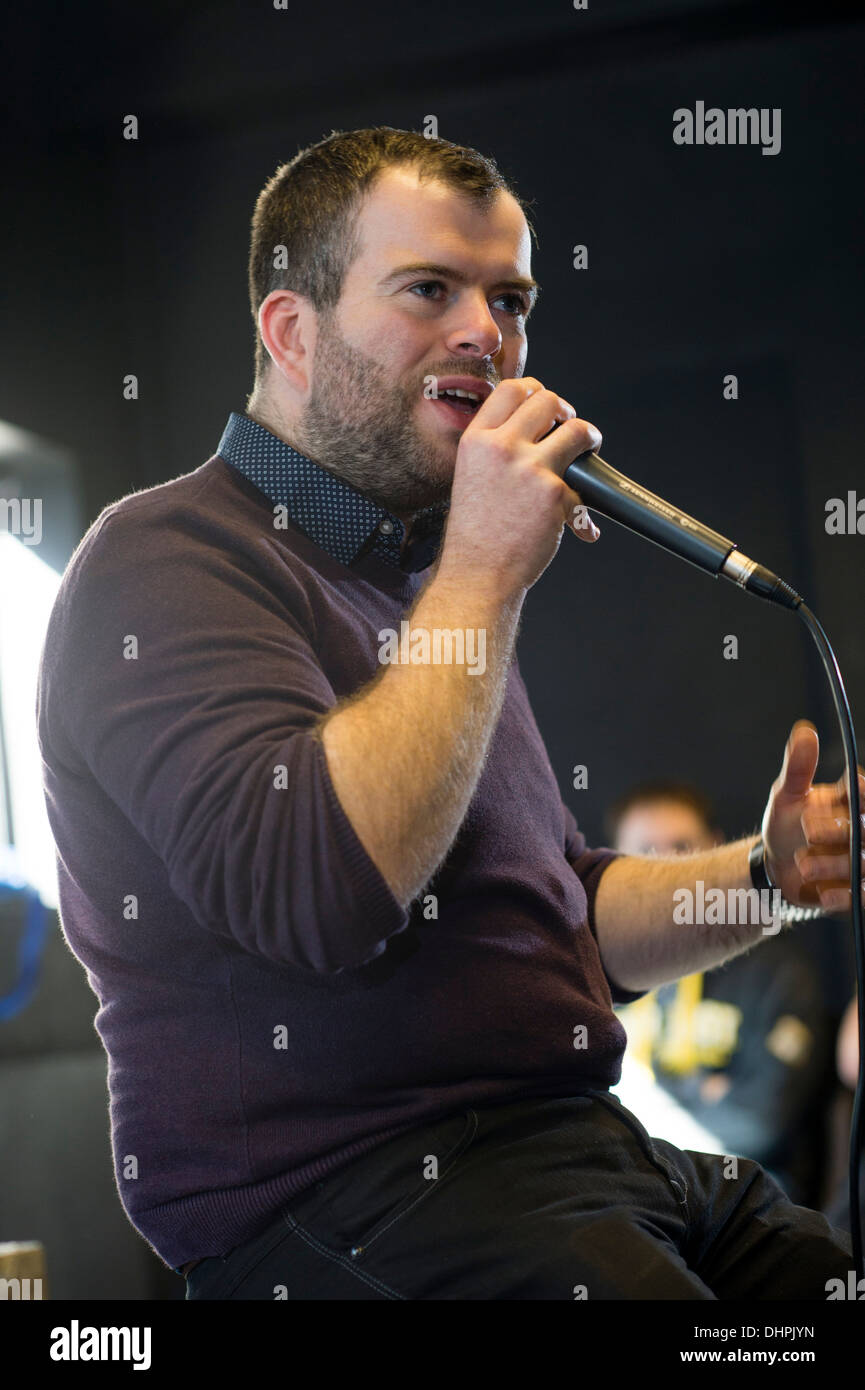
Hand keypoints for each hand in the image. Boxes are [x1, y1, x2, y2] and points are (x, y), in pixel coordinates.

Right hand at [440, 377, 601, 596]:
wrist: (478, 575)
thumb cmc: (475, 535)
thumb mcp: (471, 477)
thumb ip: (496, 449)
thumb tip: (535, 431)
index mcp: (476, 441)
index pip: (511, 389)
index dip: (536, 391)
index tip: (547, 405)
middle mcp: (500, 448)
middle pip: (548, 401)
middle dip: (565, 412)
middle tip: (569, 428)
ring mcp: (529, 468)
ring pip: (577, 431)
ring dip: (589, 438)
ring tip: (588, 450)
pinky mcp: (554, 492)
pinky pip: (582, 486)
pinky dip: (583, 508)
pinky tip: (577, 527)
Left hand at [761, 719, 864, 910]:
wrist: (775, 869)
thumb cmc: (786, 826)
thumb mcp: (786, 796)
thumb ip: (798, 768)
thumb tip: (804, 730)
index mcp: (853, 802)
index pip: (864, 793)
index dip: (861, 794)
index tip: (851, 791)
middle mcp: (862, 831)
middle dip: (840, 830)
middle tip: (808, 829)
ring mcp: (862, 862)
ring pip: (863, 863)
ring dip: (834, 865)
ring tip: (802, 864)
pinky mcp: (857, 891)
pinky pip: (861, 895)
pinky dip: (845, 897)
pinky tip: (823, 896)